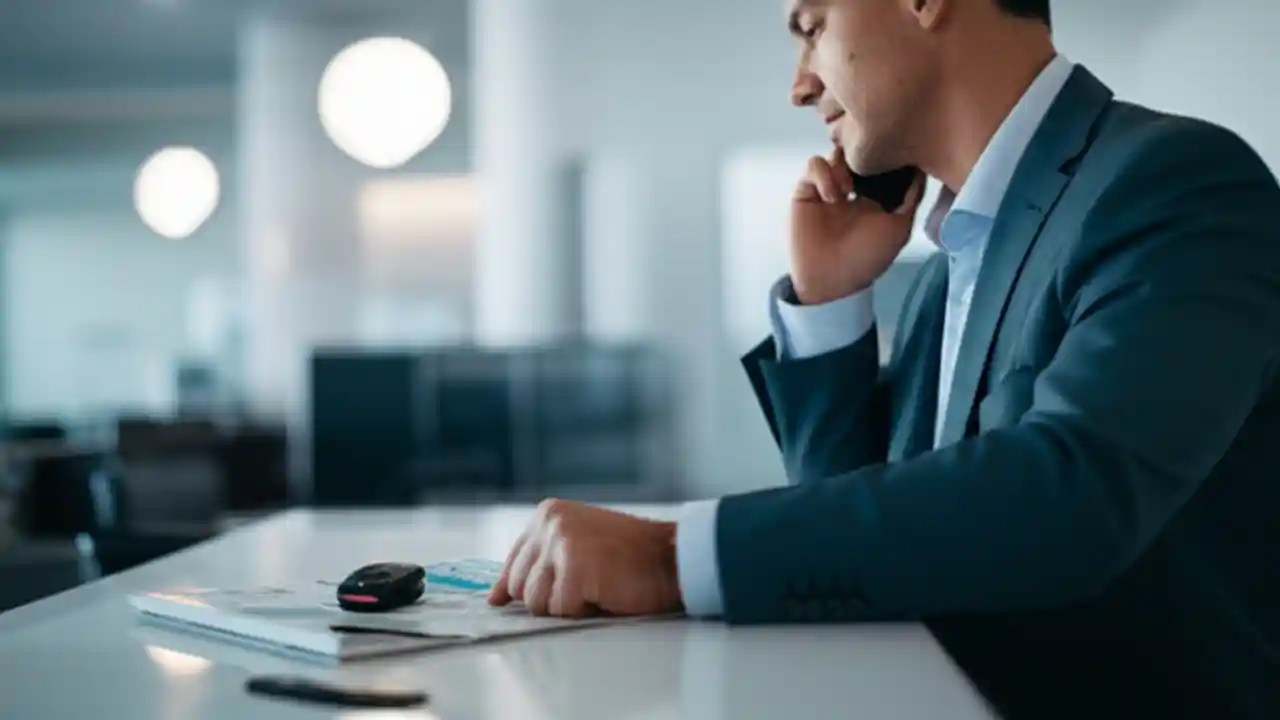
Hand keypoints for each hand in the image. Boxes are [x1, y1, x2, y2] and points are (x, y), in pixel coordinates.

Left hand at [488, 499, 682, 617]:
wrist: (672, 557)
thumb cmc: (630, 556)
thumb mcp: (576, 547)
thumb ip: (538, 564)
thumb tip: (496, 597)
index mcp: (548, 514)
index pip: (512, 563)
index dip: (513, 587)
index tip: (506, 601)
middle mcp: (550, 523)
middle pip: (520, 586)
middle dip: (548, 598)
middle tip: (583, 587)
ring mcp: (561, 543)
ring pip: (536, 602)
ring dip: (567, 605)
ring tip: (596, 586)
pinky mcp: (575, 568)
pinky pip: (562, 610)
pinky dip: (584, 610)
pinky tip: (605, 592)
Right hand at [790, 148, 925, 304]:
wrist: (831, 277)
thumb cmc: (867, 257)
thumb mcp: (900, 228)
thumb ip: (912, 198)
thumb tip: (921, 170)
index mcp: (875, 194)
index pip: (879, 160)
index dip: (885, 153)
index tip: (893, 152)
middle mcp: (852, 187)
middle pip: (857, 150)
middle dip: (863, 152)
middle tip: (868, 165)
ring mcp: (828, 187)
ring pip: (835, 153)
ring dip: (843, 166)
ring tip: (849, 189)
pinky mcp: (807, 190)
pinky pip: (813, 165)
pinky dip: (824, 175)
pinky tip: (833, 197)